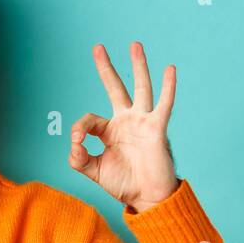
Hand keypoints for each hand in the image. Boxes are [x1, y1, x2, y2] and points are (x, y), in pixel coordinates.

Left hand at [68, 42, 178, 211]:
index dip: (78, 130)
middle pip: (115, 88)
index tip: (77, 144)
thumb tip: (73, 147)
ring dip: (138, 66)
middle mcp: (125, 121)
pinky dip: (168, 87)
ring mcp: (142, 122)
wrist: (147, 197)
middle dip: (106, 68)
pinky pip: (164, 104)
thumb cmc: (123, 184)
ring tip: (134, 45)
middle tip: (97, 47)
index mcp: (109, 131)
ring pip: (140, 88)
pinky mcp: (157, 128)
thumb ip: (79, 160)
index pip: (89, 120)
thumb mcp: (94, 172)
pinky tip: (170, 68)